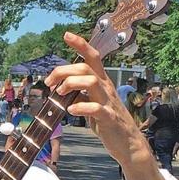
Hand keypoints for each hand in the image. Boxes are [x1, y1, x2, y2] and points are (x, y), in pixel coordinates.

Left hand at [45, 31, 154, 168]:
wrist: (129, 144)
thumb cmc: (109, 123)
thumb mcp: (92, 103)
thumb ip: (80, 93)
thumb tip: (61, 88)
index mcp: (101, 83)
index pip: (92, 57)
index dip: (81, 44)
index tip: (66, 35)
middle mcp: (106, 88)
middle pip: (86, 67)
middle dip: (63, 71)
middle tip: (49, 83)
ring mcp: (108, 103)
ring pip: (92, 81)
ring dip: (71, 84)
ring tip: (60, 93)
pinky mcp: (109, 119)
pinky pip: (96, 108)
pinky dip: (81, 107)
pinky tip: (71, 110)